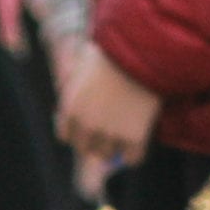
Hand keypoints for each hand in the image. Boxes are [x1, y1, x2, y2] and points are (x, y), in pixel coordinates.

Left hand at [56, 44, 161, 170]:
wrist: (142, 50)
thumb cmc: (113, 51)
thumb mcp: (84, 65)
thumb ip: (75, 85)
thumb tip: (74, 101)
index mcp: (70, 108)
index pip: (66, 136)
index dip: (79, 131)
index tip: (90, 126)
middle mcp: (86, 125)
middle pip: (86, 148)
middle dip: (96, 141)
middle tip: (110, 131)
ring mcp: (110, 133)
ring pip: (107, 154)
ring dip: (115, 146)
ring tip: (126, 131)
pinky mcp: (134, 137)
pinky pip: (132, 158)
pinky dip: (135, 153)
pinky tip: (139, 142)